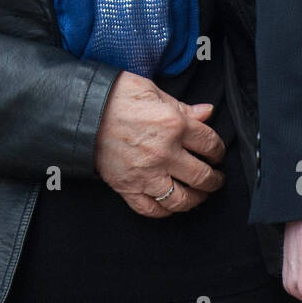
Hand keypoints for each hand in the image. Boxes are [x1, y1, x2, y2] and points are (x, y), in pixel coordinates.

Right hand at [94, 71, 224, 218]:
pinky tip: (171, 204)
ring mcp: (146, 174)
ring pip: (182, 199)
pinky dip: (165, 211)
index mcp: (174, 125)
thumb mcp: (153, 91)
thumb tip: (207, 113)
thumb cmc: (117, 96)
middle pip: (203, 176)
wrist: (82, 110)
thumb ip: (183, 107)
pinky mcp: (128, 187)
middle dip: (215, 179)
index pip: (211, 144)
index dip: (218, 150)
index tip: (217, 153)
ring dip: (196, 199)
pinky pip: (152, 209)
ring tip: (199, 194)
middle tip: (216, 178)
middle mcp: (164, 153)